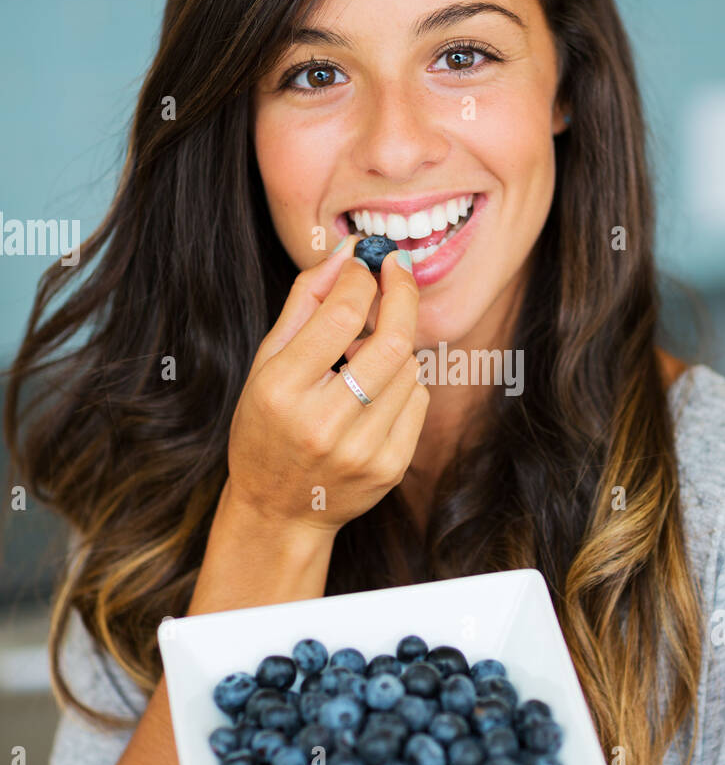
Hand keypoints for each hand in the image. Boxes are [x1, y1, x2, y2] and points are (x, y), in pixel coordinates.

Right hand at [226, 237, 428, 538]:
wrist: (279, 510)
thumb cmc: (267, 426)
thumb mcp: (267, 362)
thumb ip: (304, 303)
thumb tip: (348, 254)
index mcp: (282, 391)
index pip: (341, 316)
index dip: (363, 279)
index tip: (371, 260)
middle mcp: (323, 423)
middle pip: (392, 341)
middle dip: (402, 294)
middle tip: (398, 269)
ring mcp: (362, 450)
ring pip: (409, 367)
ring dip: (396, 345)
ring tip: (364, 355)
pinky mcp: (390, 468)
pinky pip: (418, 399)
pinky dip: (404, 382)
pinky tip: (375, 392)